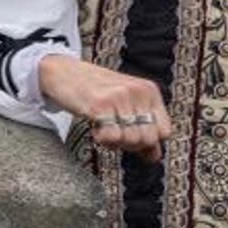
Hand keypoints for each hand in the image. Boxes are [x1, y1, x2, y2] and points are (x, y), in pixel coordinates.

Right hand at [38, 54, 173, 162]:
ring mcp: (120, 97)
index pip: (164, 132)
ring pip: (132, 139)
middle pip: (148, 139)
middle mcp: (138, 92)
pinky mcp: (101, 104)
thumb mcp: (125, 105)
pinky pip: (112, 136)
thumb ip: (142, 128)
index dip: (148, 142)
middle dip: (130, 145)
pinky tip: (95, 128)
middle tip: (114, 134)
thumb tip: (155, 156)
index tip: (131, 138)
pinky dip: (102, 139)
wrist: (62, 71)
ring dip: (115, 142)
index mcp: (149, 91)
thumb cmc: (93, 89)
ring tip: (104, 129)